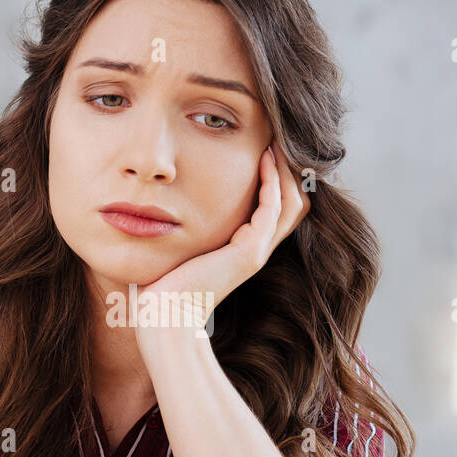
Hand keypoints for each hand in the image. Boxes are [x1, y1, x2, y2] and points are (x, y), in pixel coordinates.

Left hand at [135, 138, 309, 337]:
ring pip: (291, 203)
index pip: (277, 209)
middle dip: (289, 171)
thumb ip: (182, 226)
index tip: (266, 149)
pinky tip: (264, 158)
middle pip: (294, 205)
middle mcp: (256, 250)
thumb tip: (162, 204)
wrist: (164, 316)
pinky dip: (272, 181)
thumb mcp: (178, 246)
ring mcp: (256, 252)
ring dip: (285, 170)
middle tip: (278, 140)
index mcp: (243, 249)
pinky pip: (272, 207)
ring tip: (275, 142)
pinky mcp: (249, 252)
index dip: (278, 179)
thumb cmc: (163, 286)